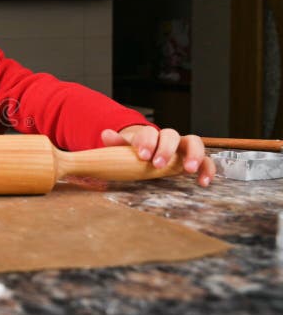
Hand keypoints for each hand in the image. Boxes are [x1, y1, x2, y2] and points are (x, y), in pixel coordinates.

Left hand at [101, 125, 215, 186]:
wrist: (150, 153)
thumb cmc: (137, 153)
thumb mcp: (125, 150)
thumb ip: (117, 144)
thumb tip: (106, 134)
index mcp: (150, 135)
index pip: (149, 132)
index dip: (146, 142)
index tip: (142, 155)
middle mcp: (168, 138)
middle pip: (172, 135)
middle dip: (166, 149)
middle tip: (158, 164)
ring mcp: (183, 147)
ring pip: (194, 142)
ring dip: (193, 154)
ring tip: (188, 170)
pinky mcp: (194, 159)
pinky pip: (206, 161)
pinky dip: (207, 169)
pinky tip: (203, 182)